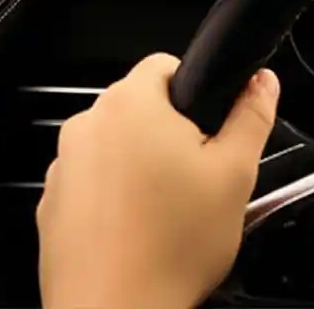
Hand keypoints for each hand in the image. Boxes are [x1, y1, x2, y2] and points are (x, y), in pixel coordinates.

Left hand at [37, 55, 279, 308]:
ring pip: (116, 147)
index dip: (197, 92)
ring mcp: (64, 166)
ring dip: (142, 166)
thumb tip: (261, 82)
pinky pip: (93, 183)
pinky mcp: (52, 204)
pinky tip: (140, 230)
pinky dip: (115, 198)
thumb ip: (252, 116)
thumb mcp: (235, 174)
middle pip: (140, 107)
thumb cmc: (171, 249)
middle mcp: (87, 126)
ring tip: (170, 211)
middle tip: (199, 177)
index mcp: (131, 105)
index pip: (166, 64)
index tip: (212, 129)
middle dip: (171, 133)